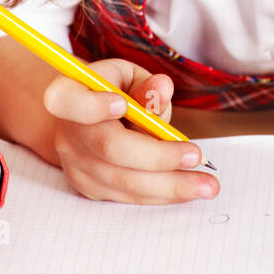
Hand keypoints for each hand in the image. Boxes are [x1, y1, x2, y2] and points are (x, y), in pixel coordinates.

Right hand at [43, 58, 219, 205]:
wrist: (88, 119)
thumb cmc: (113, 91)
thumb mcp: (128, 77)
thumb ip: (146, 85)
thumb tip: (162, 88)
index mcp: (68, 95)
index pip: (68, 102)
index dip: (93, 106)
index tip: (123, 104)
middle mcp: (67, 133)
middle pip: (110, 148)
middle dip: (158, 157)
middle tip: (198, 157)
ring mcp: (75, 165)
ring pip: (123, 181)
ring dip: (168, 186)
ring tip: (206, 185)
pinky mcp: (89, 188)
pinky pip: (127, 196)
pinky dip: (159, 194)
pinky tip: (186, 189)